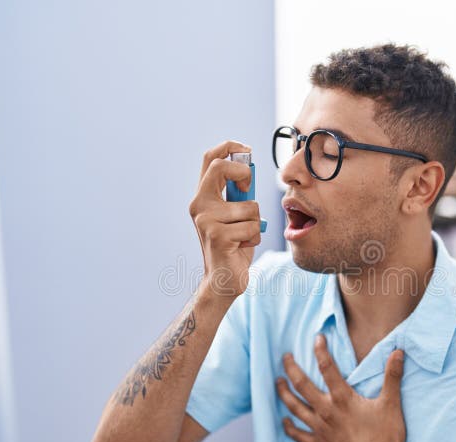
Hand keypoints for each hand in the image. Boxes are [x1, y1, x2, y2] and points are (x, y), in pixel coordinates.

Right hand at [189, 140, 261, 297]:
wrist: (223, 280)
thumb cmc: (235, 246)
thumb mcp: (236, 214)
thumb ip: (238, 194)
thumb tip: (250, 169)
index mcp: (203, 196)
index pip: (210, 158)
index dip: (229, 147)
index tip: (247, 151)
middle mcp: (199, 205)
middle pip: (220, 168)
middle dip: (243, 174)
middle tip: (249, 192)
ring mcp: (206, 220)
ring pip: (249, 206)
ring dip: (255, 223)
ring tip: (244, 237)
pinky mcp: (217, 236)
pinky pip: (251, 226)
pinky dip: (255, 238)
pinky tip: (242, 248)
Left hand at [276, 334, 406, 441]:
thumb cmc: (385, 436)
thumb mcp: (391, 403)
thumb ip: (392, 376)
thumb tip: (398, 352)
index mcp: (342, 398)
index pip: (327, 367)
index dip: (320, 350)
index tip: (317, 338)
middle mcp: (326, 411)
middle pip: (301, 385)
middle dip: (291, 369)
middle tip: (285, 357)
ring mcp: (320, 429)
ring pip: (295, 407)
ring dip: (284, 393)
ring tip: (277, 382)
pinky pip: (298, 436)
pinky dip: (289, 428)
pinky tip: (283, 421)